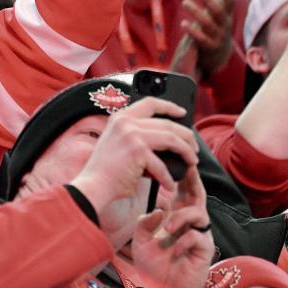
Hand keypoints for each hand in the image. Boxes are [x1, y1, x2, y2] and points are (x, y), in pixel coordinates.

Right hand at [70, 97, 198, 211]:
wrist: (93, 185)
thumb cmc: (106, 170)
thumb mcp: (118, 143)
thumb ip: (136, 134)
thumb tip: (167, 138)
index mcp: (120, 117)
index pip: (150, 103)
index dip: (169, 106)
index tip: (183, 113)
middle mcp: (126, 122)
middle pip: (167, 123)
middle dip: (186, 136)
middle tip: (194, 148)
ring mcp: (132, 135)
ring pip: (172, 139)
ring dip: (186, 152)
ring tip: (192, 162)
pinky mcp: (138, 151)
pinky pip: (163, 165)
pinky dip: (168, 178)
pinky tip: (170, 185)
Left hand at [131, 166, 212, 287]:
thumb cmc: (154, 265)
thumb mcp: (141, 240)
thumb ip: (145, 222)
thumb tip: (158, 208)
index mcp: (175, 217)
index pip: (181, 191)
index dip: (180, 175)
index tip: (174, 158)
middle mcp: (190, 223)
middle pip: (197, 195)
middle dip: (192, 181)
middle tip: (187, 168)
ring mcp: (199, 235)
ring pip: (198, 213)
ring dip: (181, 218)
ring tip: (167, 230)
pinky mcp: (204, 250)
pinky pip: (198, 237)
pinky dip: (183, 241)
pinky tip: (173, 250)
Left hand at [180, 0, 233, 79]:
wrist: (218, 54)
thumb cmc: (216, 26)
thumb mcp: (216, 10)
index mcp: (227, 14)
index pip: (230, 2)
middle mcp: (224, 24)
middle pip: (218, 11)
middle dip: (208, 0)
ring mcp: (218, 36)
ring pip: (208, 24)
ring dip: (196, 12)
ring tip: (185, 1)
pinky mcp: (209, 46)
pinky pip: (202, 39)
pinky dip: (193, 31)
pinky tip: (183, 23)